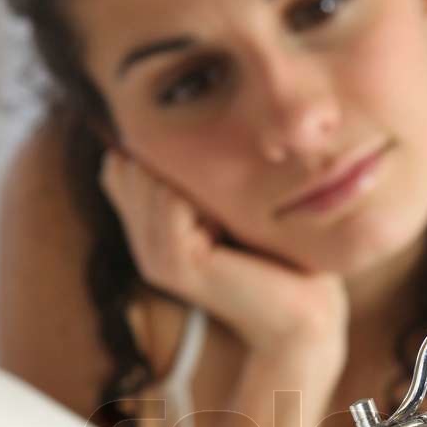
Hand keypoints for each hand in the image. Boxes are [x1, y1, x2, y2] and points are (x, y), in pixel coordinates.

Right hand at [101, 151, 349, 365]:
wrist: (305, 311)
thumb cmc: (282, 252)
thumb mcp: (233, 201)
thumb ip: (199, 173)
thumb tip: (177, 114)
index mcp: (149, 228)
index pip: (121, 161)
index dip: (167, 152)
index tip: (220, 179)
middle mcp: (142, 243)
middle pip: (129, 164)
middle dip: (178, 161)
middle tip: (230, 199)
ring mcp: (152, 256)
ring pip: (149, 178)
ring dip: (196, 178)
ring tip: (232, 214)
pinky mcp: (173, 264)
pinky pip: (169, 200)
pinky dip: (205, 198)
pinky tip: (231, 225)